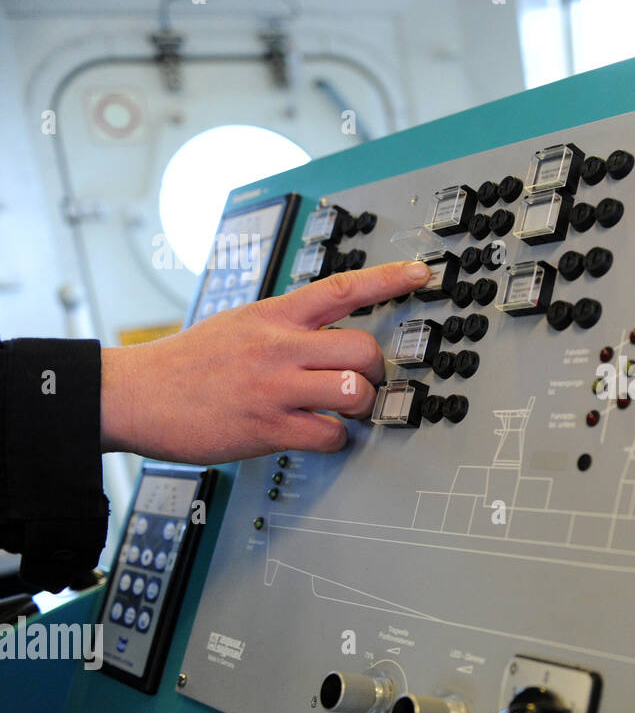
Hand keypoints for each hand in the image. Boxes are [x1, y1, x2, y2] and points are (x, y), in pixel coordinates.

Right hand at [101, 260, 431, 463]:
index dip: (388, 278)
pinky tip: (321, 434)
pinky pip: (329, 434)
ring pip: (353, 390)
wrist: (135, 394)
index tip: (421, 273)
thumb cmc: (186, 363)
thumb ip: (285, 324)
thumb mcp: (239, 323)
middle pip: (363, 346)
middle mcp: (279, 346)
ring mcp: (275, 387)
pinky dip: (335, 439)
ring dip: (360, 405)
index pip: (342, 287)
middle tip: (365, 378)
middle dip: (376, 367)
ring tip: (344, 409)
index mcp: (273, 315)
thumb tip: (324, 330)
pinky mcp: (267, 426)